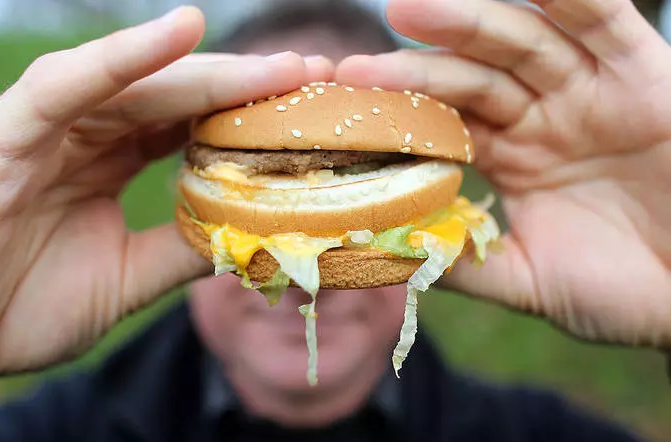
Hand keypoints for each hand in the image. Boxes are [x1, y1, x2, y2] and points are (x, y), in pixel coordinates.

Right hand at [0, 6, 331, 376]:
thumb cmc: (12, 308)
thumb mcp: (122, 280)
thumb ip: (179, 250)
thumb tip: (251, 234)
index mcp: (107, 166)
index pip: (190, 130)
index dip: (249, 120)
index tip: (309, 116)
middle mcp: (84, 137)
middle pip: (179, 99)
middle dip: (250, 88)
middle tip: (317, 73)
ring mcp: (48, 129)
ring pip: (142, 85)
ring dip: (215, 71)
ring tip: (284, 66)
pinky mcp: (7, 131)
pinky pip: (68, 84)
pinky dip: (125, 56)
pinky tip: (183, 30)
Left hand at [336, 0, 670, 347]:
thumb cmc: (624, 290)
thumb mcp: (529, 280)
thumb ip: (466, 264)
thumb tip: (393, 255)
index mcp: (512, 157)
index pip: (444, 124)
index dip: (398, 117)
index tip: (346, 116)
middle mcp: (543, 116)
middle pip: (472, 76)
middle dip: (417, 66)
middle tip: (356, 66)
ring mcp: (588, 92)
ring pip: (522, 43)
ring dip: (468, 22)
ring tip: (408, 10)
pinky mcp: (642, 75)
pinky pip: (607, 23)